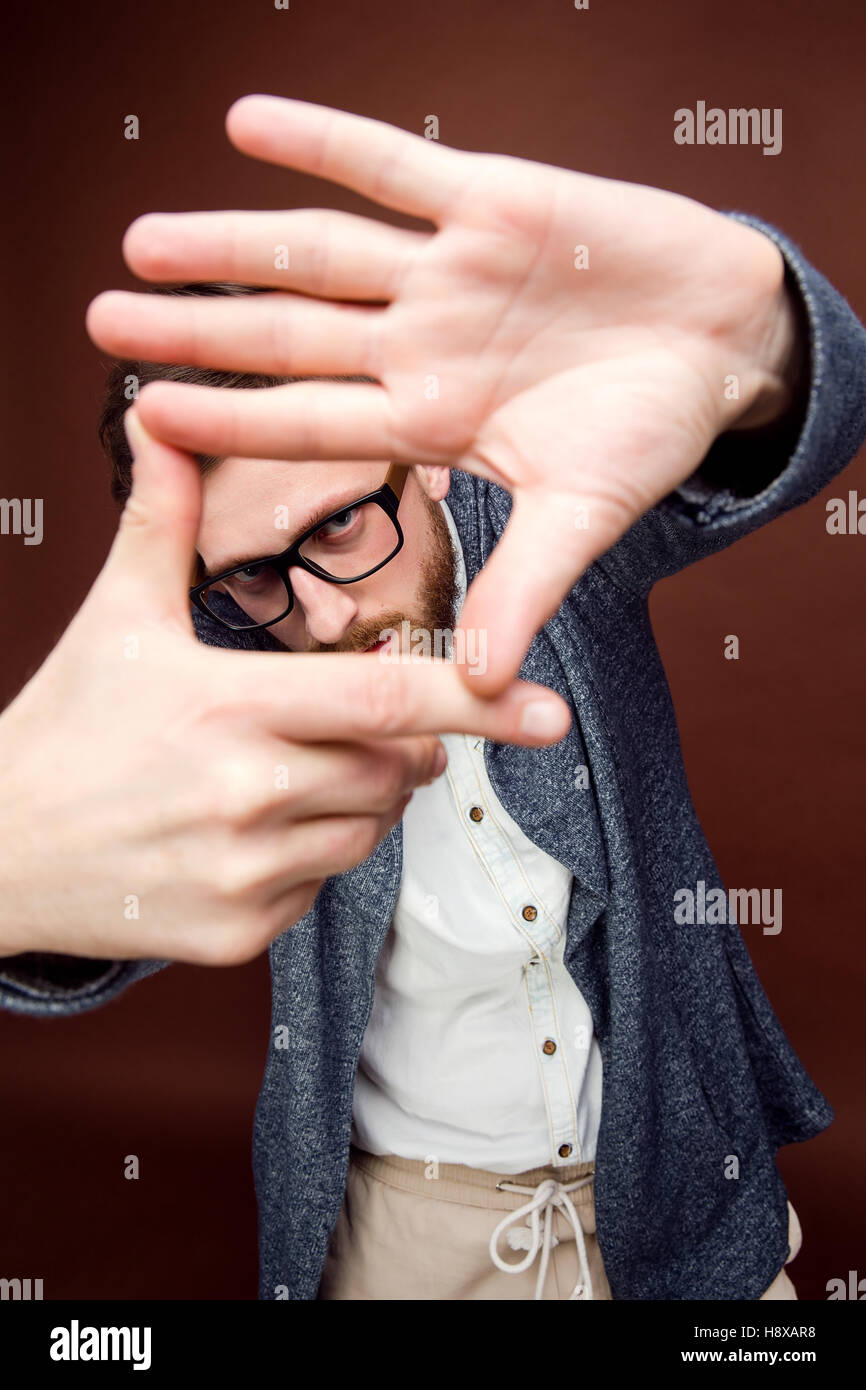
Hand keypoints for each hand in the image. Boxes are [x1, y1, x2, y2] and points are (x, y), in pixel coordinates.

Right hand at [0, 413, 568, 964]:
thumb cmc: (64, 729)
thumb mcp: (116, 619)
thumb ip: (162, 521)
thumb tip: (161, 419)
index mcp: (231, 707)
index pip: (386, 701)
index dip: (478, 702)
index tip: (549, 710)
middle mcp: (248, 795)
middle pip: (393, 768)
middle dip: (399, 745)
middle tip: (344, 725)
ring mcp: (245, 873)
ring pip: (367, 831)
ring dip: (355, 800)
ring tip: (278, 775)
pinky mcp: (239, 934)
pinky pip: (323, 890)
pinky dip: (308, 859)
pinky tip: (245, 833)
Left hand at [86, 94, 800, 694]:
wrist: (720, 342)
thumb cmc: (650, 430)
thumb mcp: (584, 516)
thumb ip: (523, 585)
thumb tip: (481, 684)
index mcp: (432, 420)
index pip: (309, 422)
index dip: (229, 421)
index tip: (149, 420)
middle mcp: (421, 343)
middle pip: (288, 336)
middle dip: (199, 331)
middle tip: (103, 324)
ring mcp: (447, 271)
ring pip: (320, 251)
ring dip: (232, 243)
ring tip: (145, 241)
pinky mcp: (493, 200)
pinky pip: (398, 162)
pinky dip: (327, 141)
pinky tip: (247, 122)